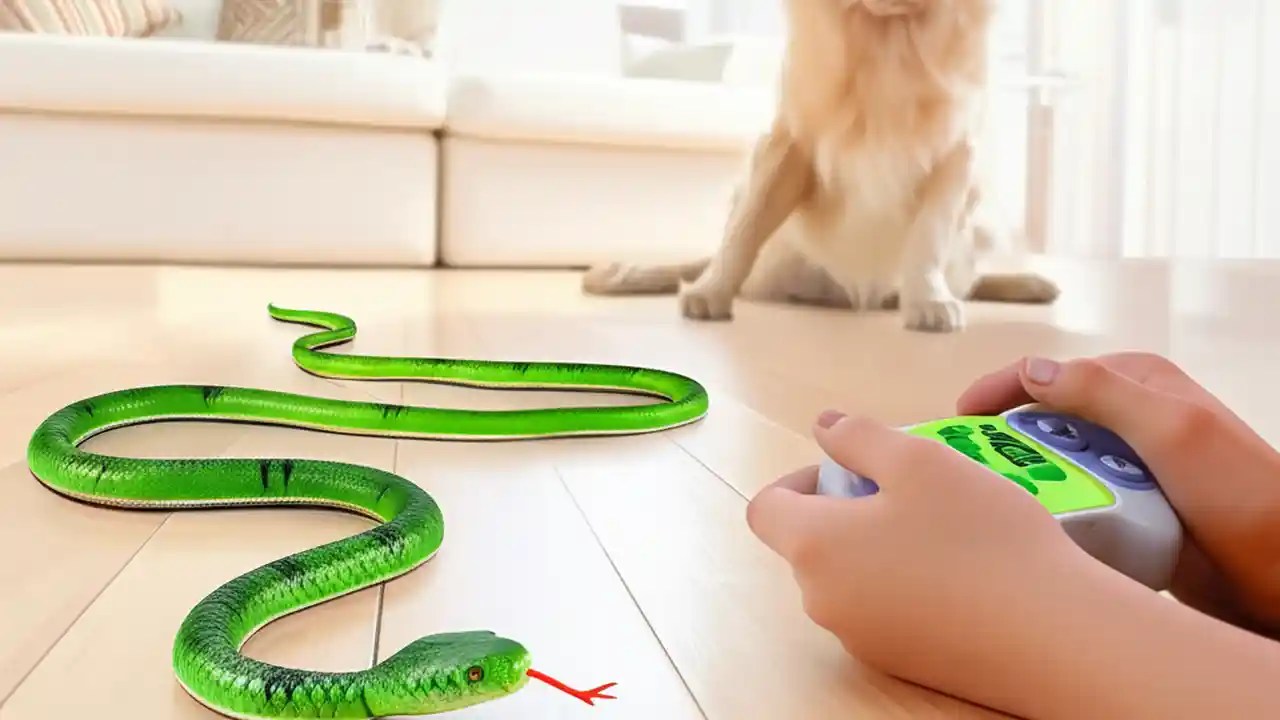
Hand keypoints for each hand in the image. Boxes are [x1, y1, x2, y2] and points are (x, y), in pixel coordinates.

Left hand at [746, 411, 1109, 713]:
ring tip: (941, 529)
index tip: (848, 469)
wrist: (1054, 636)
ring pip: (846, 577)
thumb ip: (860, 437)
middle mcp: (822, 600)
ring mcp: (859, 638)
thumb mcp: (921, 461)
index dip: (797, 480)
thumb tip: (823, 426)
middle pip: (807, 543)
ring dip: (876, 546)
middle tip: (908, 492)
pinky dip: (902, 585)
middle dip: (845, 510)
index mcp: (814, 546)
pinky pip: (880, 611)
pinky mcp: (898, 662)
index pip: (765, 508)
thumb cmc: (983, 537)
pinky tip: (959, 575)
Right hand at [957, 353, 1279, 633]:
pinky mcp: (1129, 510)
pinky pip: (1073, 503)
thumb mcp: (1171, 429)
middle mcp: (1129, 419)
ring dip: (1022, 478)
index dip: (998, 391)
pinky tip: (1025, 526)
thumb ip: (1102, 393)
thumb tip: (1030, 369)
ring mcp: (1128, 467)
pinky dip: (1047, 509)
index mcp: (1138, 384)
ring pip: (1054, 464)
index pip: (1048, 373)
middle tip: (961, 465)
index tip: (956, 420)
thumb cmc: (1242, 494)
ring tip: (983, 499)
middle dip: (1001, 438)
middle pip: (1044, 419)